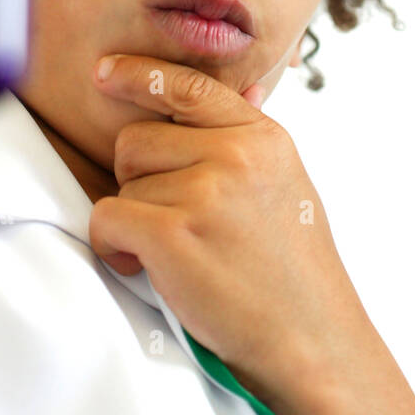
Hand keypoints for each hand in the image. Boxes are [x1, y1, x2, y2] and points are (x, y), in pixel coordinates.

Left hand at [87, 52, 372, 408]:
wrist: (311, 342)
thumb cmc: (293, 271)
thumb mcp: (287, 184)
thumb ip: (252, 139)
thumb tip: (245, 89)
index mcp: (262, 136)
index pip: (187, 84)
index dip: (137, 74)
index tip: (103, 72)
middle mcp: (235, 153)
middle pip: (136, 139)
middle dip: (138, 181)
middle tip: (170, 221)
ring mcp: (204, 191)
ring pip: (122, 183)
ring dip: (133, 220)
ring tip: (173, 253)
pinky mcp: (173, 233)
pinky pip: (107, 217)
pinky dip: (113, 245)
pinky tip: (143, 266)